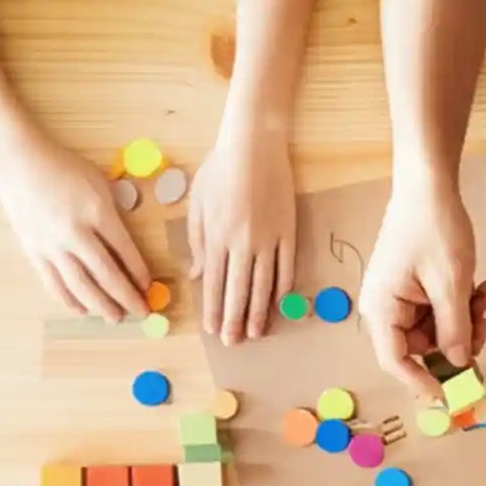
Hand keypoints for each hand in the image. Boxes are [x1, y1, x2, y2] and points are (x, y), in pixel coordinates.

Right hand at [0, 132, 150, 320]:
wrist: (18, 162)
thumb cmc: (63, 167)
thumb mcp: (98, 182)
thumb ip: (113, 213)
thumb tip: (126, 247)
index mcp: (96, 212)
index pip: (125, 250)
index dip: (139, 272)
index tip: (149, 286)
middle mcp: (75, 232)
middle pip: (106, 274)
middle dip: (126, 296)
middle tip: (141, 311)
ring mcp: (52, 245)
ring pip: (80, 285)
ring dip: (100, 305)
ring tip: (116, 317)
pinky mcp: (34, 251)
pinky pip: (54, 282)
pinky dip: (69, 299)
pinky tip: (82, 309)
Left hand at [186, 130, 295, 345]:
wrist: (254, 144)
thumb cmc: (220, 169)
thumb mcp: (198, 203)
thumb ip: (197, 241)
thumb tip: (196, 275)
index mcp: (216, 236)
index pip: (213, 282)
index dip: (213, 309)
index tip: (212, 330)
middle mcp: (242, 242)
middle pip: (238, 290)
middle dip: (234, 319)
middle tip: (233, 342)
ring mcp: (268, 238)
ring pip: (263, 284)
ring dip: (258, 312)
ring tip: (256, 333)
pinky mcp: (288, 230)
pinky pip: (286, 266)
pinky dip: (282, 287)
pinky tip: (278, 303)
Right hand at [359, 181, 485, 397]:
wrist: (430, 184)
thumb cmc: (433, 229)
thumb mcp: (451, 283)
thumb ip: (455, 329)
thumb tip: (461, 364)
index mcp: (381, 309)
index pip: (396, 362)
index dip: (423, 382)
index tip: (453, 394)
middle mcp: (385, 308)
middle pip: (422, 347)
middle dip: (460, 339)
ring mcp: (400, 297)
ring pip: (437, 329)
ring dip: (467, 319)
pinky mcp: (415, 287)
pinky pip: (440, 309)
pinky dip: (463, 304)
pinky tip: (483, 287)